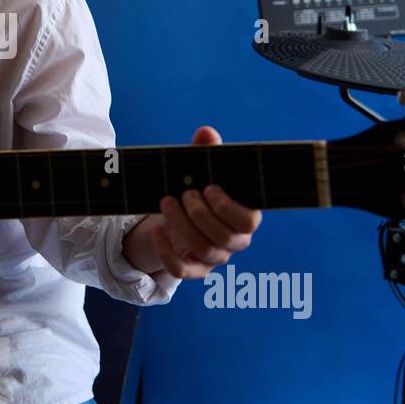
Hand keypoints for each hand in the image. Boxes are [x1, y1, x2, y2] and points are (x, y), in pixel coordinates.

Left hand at [135, 125, 262, 278]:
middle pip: (224, 237)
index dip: (228, 207)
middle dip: (200, 214)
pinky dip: (166, 252)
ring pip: (204, 251)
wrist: (180, 215)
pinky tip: (156, 231)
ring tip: (167, 203)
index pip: (248, 221)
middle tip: (184, 194)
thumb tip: (206, 132)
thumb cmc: (198, 190)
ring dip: (182, 226)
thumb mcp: (201, 171)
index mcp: (245, 217)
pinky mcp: (195, 269)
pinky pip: (183, 271)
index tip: (208, 187)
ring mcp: (216, 258)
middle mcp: (235, 241)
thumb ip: (206, 152)